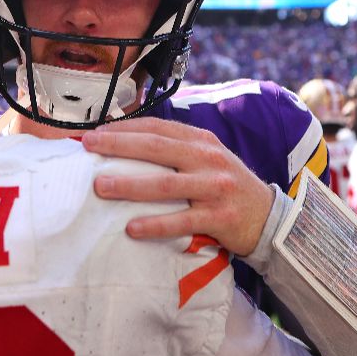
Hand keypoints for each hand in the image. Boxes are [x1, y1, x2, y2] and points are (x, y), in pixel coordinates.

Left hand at [81, 117, 275, 255]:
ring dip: (130, 185)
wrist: (268, 216)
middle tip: (88, 147)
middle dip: (118, 146)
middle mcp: (208, 159)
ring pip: (166, 184)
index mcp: (200, 140)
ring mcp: (215, 187)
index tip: (94, 132)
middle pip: (156, 148)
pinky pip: (182, 221)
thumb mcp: (205, 158)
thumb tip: (124, 144)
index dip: (123, 128)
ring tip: (100, 186)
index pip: (156, 127)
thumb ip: (174, 149)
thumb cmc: (223, 185)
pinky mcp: (220, 217)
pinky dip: (156, 224)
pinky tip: (131, 228)